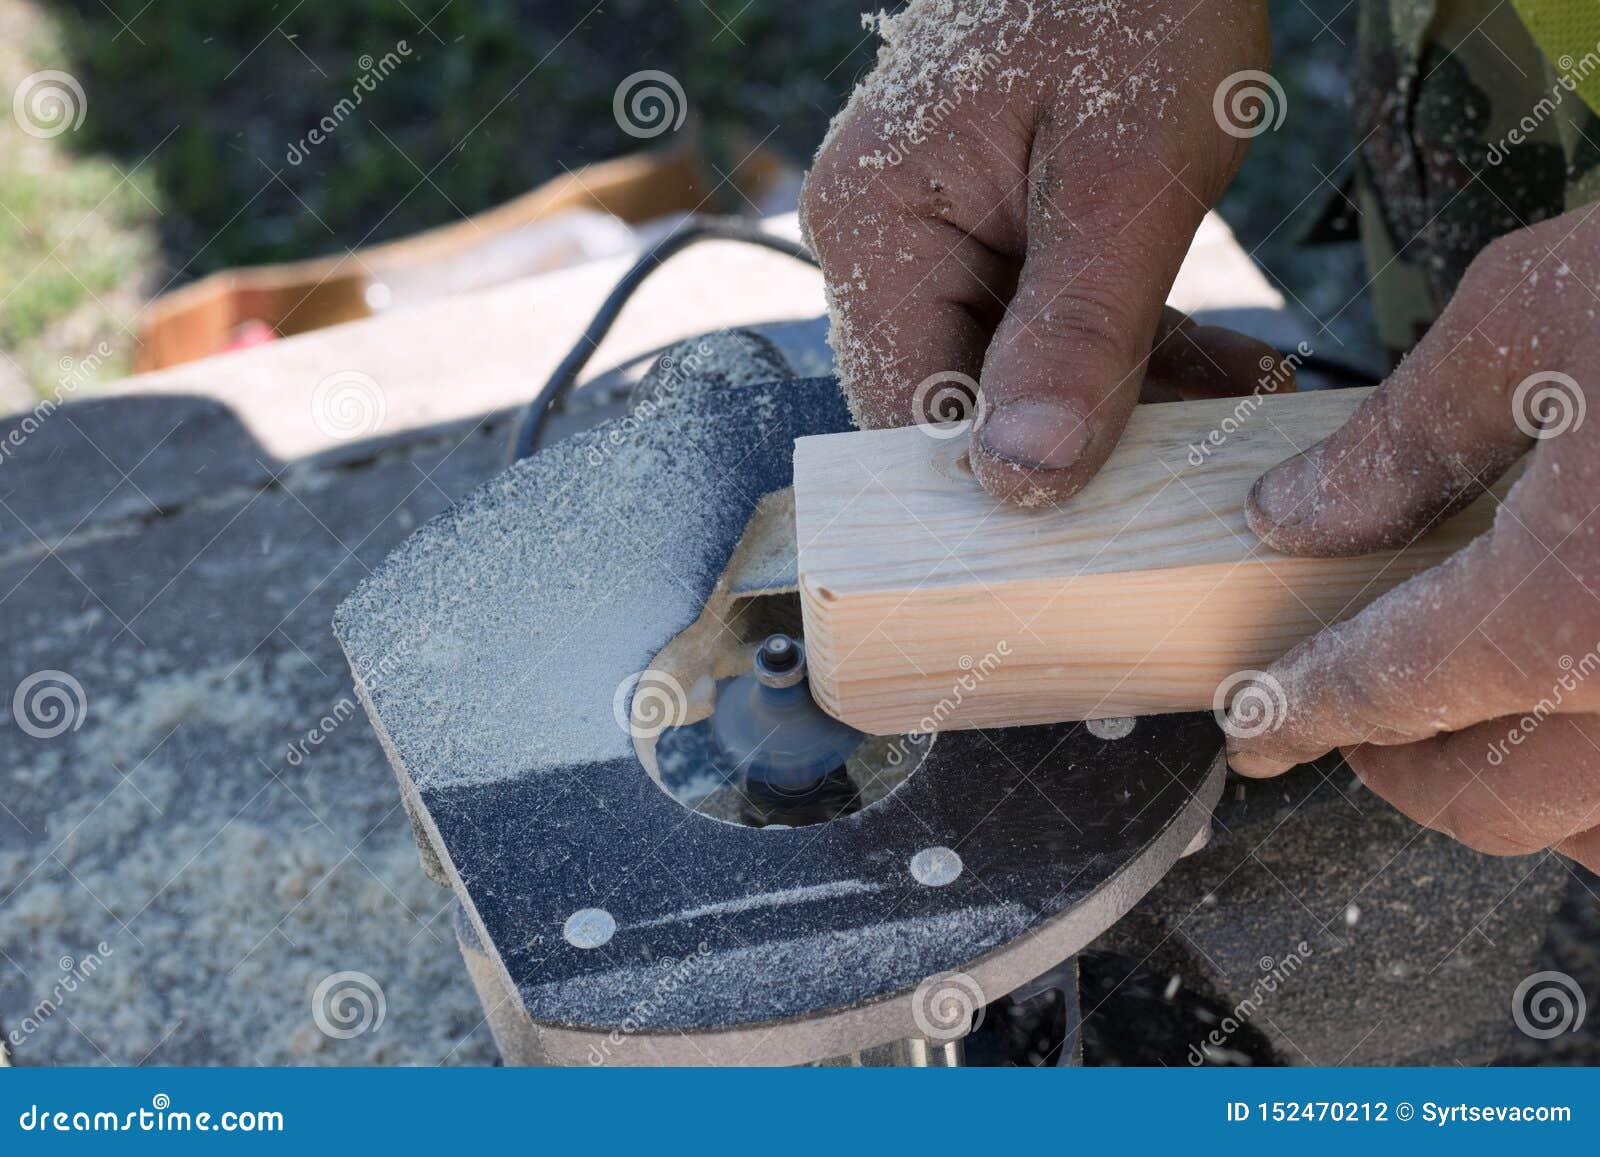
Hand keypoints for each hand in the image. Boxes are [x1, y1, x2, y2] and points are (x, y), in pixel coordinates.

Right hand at [800, 0, 1278, 503]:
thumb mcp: (1130, 173)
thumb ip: (1079, 331)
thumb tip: (1023, 477)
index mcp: (877, 225)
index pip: (911, 411)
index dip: (996, 486)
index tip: (1104, 528)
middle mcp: (882, 239)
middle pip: (956, 404)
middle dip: (1072, 450)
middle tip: (1192, 475)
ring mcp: (932, 235)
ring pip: (1009, 377)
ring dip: (1116, 409)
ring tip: (1229, 420)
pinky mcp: (989, 231)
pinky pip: (1043, 329)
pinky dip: (1125, 358)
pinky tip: (1217, 376)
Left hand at [1227, 206, 1599, 872]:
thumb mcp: (1546, 311)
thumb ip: (1406, 436)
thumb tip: (1295, 514)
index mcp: (1578, 607)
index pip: (1389, 691)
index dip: (1302, 712)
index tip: (1255, 731)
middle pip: (1487, 804)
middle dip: (1398, 773)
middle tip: (1354, 724)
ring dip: (1520, 802)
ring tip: (1474, 726)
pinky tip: (1595, 723)